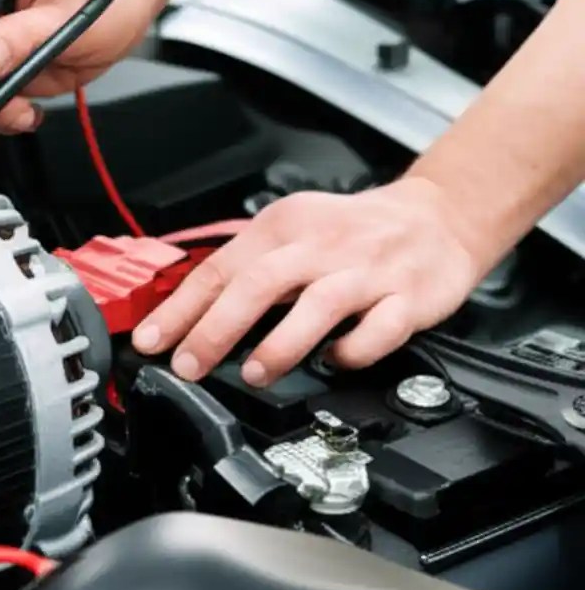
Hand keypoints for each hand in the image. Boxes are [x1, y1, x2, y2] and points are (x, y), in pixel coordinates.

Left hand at [131, 178, 485, 386]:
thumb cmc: (352, 232)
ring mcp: (366, 270)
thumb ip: (244, 272)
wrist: (438, 215)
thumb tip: (184, 317)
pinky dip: (354, 349)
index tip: (151, 341)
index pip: (220, 268)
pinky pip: (380, 327)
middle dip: (216, 328)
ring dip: (279, 344)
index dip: (180, 309)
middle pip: (260, 283)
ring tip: (252, 373)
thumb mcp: (290, 234)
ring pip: (317, 304)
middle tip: (190, 365)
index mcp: (284, 227)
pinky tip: (335, 361)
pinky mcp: (409, 296)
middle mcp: (322, 245)